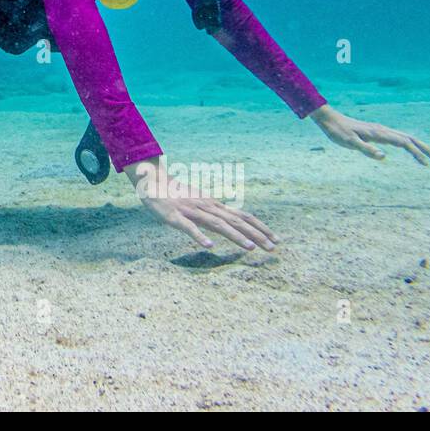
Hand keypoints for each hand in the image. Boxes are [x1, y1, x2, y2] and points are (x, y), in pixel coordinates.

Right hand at [125, 157, 276, 251]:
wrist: (153, 182)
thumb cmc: (178, 195)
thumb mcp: (201, 202)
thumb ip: (215, 212)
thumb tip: (233, 221)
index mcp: (215, 205)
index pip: (243, 216)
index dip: (260, 227)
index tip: (275, 239)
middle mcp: (208, 207)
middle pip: (236, 221)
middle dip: (256, 235)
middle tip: (272, 248)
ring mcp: (192, 211)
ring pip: (217, 224)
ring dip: (235, 236)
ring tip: (251, 248)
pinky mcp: (176, 217)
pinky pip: (189, 227)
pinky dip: (200, 236)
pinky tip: (209, 246)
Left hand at [308, 104, 429, 164]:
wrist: (330, 120)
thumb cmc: (338, 132)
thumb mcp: (349, 143)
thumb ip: (366, 149)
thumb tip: (384, 157)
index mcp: (380, 133)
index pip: (404, 144)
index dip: (417, 154)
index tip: (427, 165)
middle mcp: (383, 130)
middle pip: (411, 139)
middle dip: (427, 150)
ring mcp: (381, 131)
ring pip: (406, 138)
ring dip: (420, 147)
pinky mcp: (377, 133)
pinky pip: (398, 139)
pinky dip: (409, 145)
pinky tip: (411, 151)